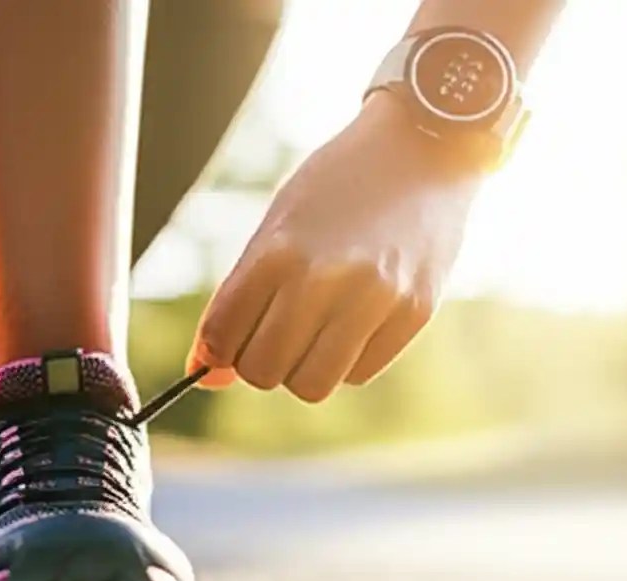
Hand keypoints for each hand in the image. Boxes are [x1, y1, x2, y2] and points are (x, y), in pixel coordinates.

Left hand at [187, 94, 481, 401]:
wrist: (422, 148)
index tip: (231, 339)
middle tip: (275, 332)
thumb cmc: (336, 187)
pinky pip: (358, 374)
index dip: (219, 348)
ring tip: (313, 333)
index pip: (223, 337)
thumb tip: (205, 376)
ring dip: (302, 370)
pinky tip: (354, 320)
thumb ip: (237, 300)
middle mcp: (325, 278)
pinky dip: (347, 360)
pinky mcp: (415, 313)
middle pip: (263, 371)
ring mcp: (375, 299)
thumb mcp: (276, 228)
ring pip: (311, 386)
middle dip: (260, 361)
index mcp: (279, 250)